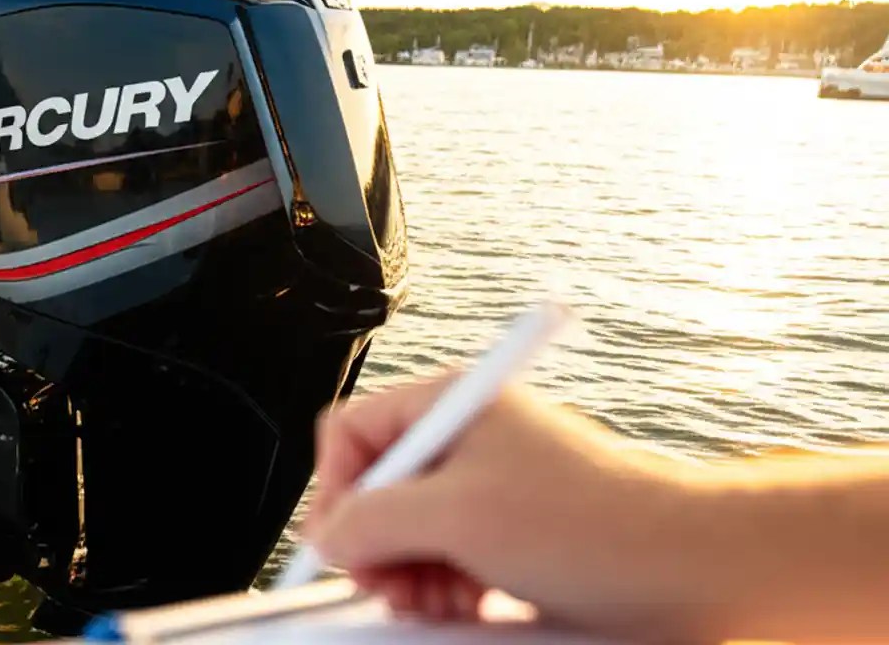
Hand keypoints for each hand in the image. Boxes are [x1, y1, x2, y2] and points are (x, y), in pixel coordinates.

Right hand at [303, 369, 688, 639]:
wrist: (685, 569)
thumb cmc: (586, 523)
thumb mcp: (456, 515)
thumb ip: (372, 520)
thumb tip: (327, 537)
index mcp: (450, 405)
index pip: (353, 433)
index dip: (335, 490)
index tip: (340, 546)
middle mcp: (464, 439)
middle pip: (375, 489)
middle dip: (375, 545)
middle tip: (392, 586)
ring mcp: (486, 488)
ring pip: (406, 532)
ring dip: (407, 575)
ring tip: (435, 603)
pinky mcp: (507, 533)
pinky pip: (443, 559)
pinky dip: (440, 588)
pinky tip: (463, 606)